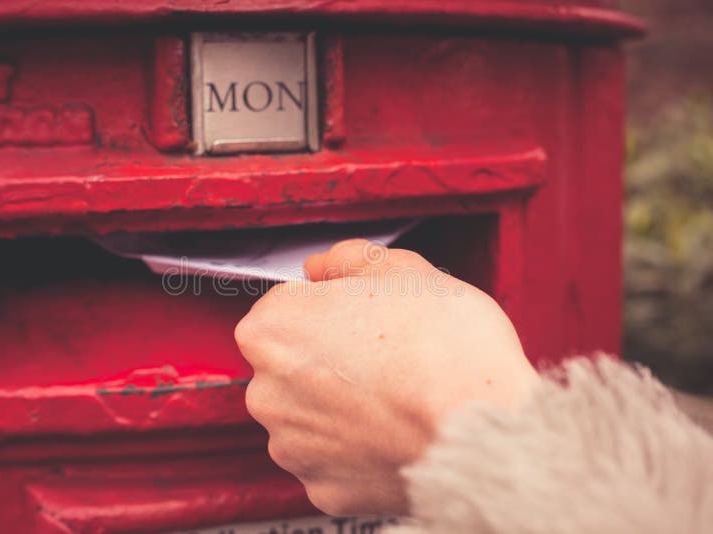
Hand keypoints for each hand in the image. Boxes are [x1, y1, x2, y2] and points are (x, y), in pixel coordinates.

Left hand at [234, 239, 537, 515]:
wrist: (482, 433)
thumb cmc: (447, 349)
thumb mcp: (403, 270)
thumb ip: (349, 259)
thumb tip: (323, 265)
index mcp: (273, 330)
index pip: (285, 308)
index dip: (328, 307)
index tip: (360, 316)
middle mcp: (267, 391)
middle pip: (291, 365)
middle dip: (327, 358)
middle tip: (384, 355)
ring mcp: (293, 446)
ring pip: (310, 415)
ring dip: (339, 406)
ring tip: (394, 396)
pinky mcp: (323, 489)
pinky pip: (333, 460)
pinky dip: (356, 449)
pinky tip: (393, 432)